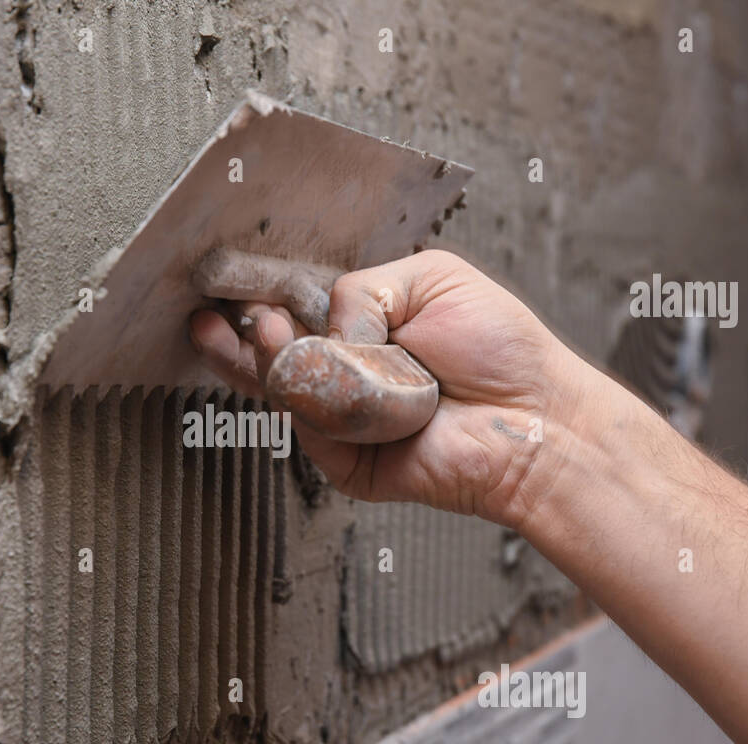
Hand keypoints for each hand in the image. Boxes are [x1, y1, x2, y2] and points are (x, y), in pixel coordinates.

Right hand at [188, 250, 579, 527]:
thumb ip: (363, 289)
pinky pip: (313, 426)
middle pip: (269, 358)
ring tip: (270, 330)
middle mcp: (347, 373)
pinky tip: (337, 373)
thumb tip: (324, 325)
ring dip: (272, 359)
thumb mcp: (431, 278)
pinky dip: (325, 399)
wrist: (535, 417)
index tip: (225, 285)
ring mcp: (343, 418)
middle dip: (235, 339)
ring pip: (283, 390)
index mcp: (363, 328)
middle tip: (212, 321)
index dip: (258, 301)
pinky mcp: (347, 461)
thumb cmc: (500, 348)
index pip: (294, 312)